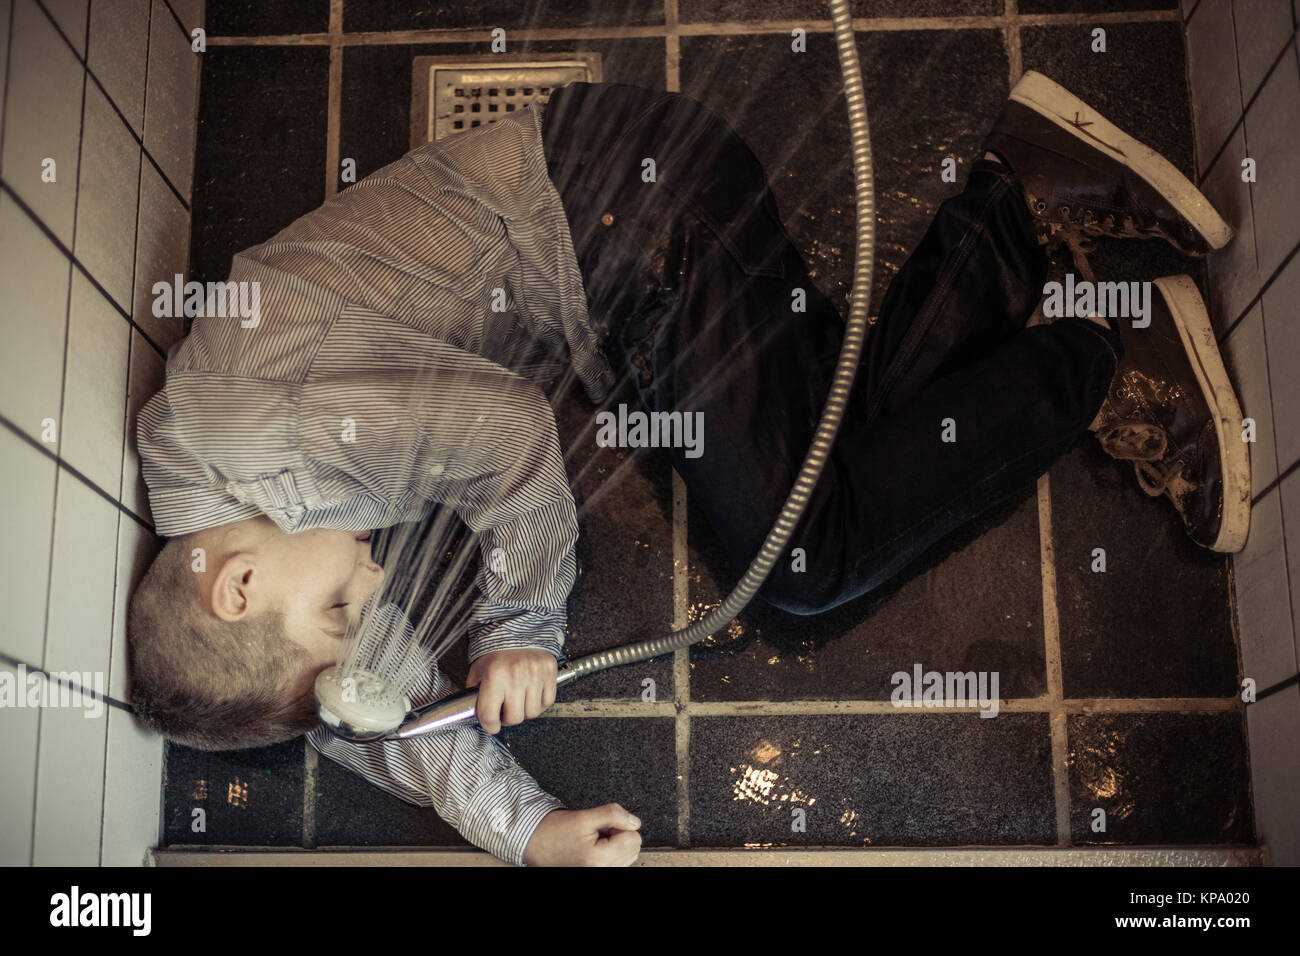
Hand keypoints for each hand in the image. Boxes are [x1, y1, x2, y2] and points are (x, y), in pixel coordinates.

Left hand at [466, 649, 557, 733]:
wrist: (516, 632)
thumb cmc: (496, 654)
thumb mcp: (478, 673)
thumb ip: (476, 695)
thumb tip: (477, 716)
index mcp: (494, 676)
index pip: (490, 715)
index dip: (490, 726)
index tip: (491, 725)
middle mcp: (516, 675)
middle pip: (515, 718)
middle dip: (508, 718)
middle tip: (505, 711)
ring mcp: (535, 674)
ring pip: (532, 712)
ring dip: (525, 711)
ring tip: (518, 701)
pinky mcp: (549, 672)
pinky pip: (548, 701)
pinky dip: (540, 702)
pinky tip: (531, 694)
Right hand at [523, 804, 642, 865]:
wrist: (534, 844)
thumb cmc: (554, 832)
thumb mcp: (584, 816)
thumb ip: (613, 815)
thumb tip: (635, 822)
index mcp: (599, 859)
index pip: (634, 838)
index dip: (619, 825)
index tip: (602, 825)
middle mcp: (601, 872)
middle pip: (633, 848)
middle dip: (619, 835)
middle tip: (596, 832)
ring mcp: (599, 874)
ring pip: (628, 856)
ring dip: (615, 843)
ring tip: (593, 840)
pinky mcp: (598, 873)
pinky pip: (619, 862)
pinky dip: (611, 852)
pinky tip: (595, 848)